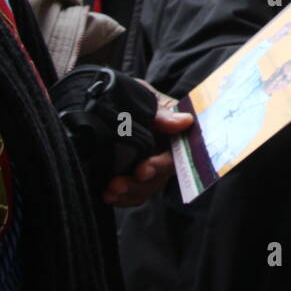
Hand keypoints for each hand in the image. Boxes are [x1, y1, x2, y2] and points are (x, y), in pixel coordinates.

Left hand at [103, 85, 192, 207]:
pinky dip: (122, 198)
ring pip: (147, 188)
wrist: (104, 97)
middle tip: (120, 183)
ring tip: (110, 191)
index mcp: (173, 132)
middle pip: (161, 176)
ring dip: (130, 193)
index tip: (146, 167)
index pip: (177, 154)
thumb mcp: (144, 96)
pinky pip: (132, 194)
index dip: (163, 164)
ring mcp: (147, 164)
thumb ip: (162, 111)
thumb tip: (185, 121)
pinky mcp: (130, 174)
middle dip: (142, 183)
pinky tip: (107, 195)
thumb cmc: (130, 93)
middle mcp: (163, 151)